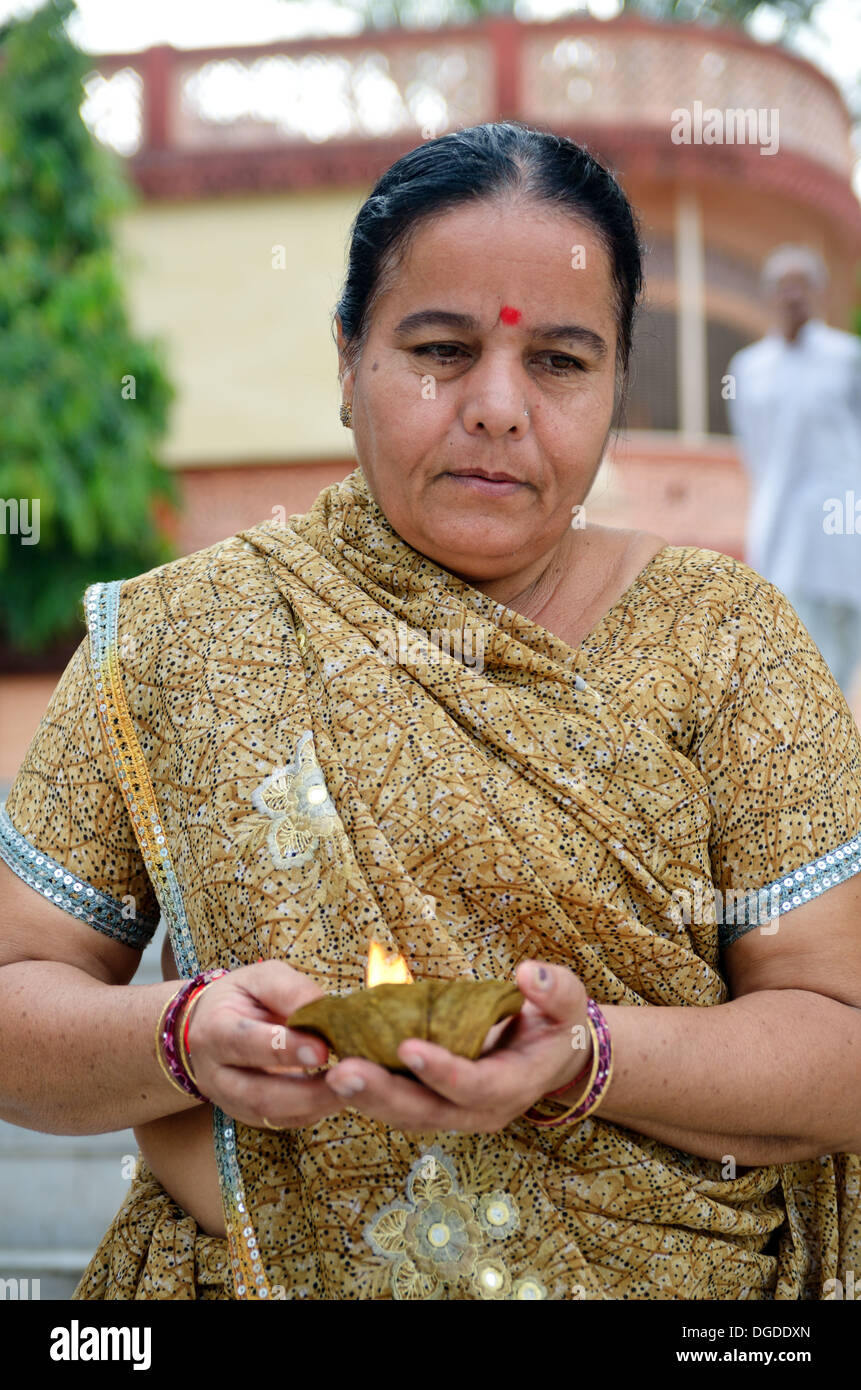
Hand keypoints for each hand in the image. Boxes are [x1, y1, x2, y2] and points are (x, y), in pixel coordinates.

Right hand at [183, 961, 346, 1129]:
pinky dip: (314, 1111)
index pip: (244, 1043)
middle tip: (348, 1078)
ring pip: (271, 1116)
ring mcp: (230, 1101)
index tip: (321, 1049)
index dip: (283, 1048)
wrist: (211, 1025)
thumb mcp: (261, 978)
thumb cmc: (242, 997)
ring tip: (351, 1087)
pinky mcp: (248, 1115)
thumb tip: (325, 1010)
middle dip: (306, 1091)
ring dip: (316, 1105)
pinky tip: (340, 1094)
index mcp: (213, 1030)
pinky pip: (283, 1121)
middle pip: (257, 1094)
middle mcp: (215, 1074)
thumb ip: (290, 990)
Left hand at [322, 960, 592, 1133]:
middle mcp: (481, 1111)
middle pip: (428, 1113)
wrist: (551, 1055)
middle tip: (342, 1071)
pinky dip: (365, 1090)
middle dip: (384, 1095)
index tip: (408, 1046)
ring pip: (404, 1115)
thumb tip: (528, 974)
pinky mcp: (431, 1104)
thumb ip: (555, 989)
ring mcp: (453, 1113)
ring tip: (330, 1071)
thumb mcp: (569, 1002)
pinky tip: (335, 1064)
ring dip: (365, 1097)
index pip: (477, 1087)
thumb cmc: (557, 1024)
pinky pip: (395, 1104)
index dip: (444, 1072)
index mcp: (515, 1086)